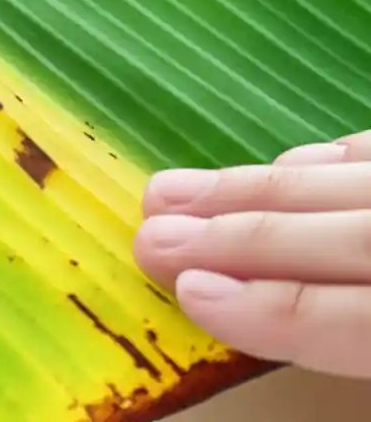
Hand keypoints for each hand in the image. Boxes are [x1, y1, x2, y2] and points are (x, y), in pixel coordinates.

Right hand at [135, 131, 370, 378]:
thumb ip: (341, 340)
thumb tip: (220, 305)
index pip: (351, 319)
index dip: (270, 309)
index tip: (187, 290)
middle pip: (349, 241)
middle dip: (235, 239)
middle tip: (150, 240)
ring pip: (350, 186)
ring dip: (252, 190)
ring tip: (172, 193)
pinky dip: (326, 160)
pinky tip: (279, 166)